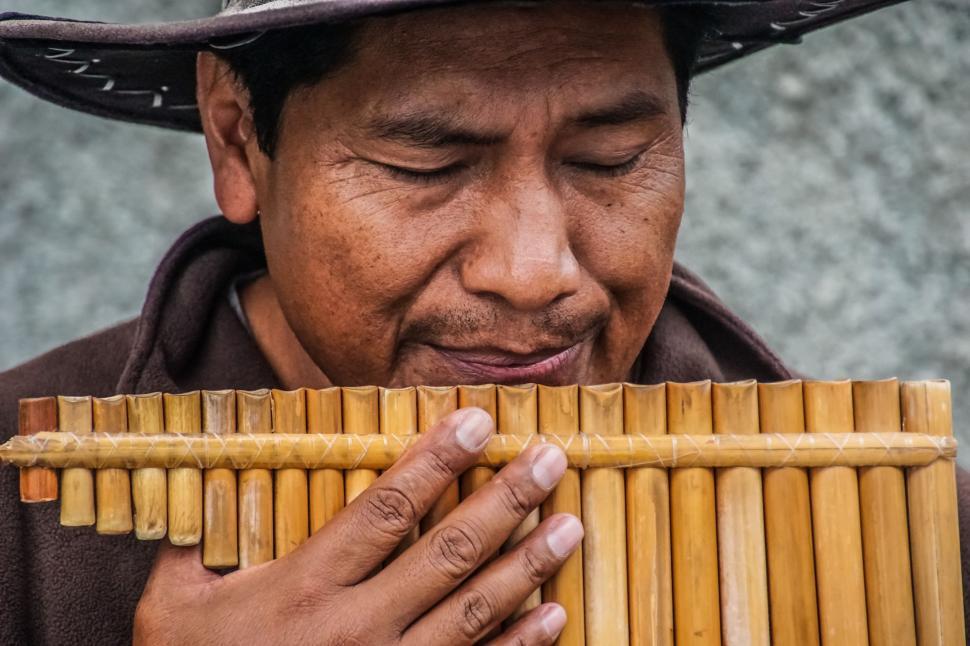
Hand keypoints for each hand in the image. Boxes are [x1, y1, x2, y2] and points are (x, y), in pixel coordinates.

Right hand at [133, 407, 582, 644]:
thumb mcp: (172, 606)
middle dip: (505, 499)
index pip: (386, 507)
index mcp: (305, 585)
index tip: (478, 420)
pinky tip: (554, 614)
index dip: (436, 459)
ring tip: (569, 523)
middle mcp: (356, 626)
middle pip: (447, 553)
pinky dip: (518, 645)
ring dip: (528, 565)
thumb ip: (195, 541)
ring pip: (472, 611)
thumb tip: (210, 474)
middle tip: (550, 457)